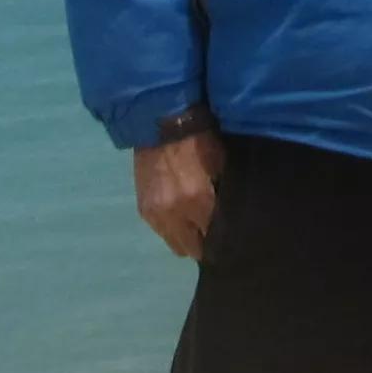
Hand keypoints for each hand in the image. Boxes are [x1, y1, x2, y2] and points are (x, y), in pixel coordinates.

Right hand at [134, 130, 223, 259]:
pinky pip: (161, 232)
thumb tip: (228, 216)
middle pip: (192, 249)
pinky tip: (177, 213)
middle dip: (202, 243)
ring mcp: (156, 214)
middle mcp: (175, 214)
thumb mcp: (220, 165)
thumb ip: (222, 195)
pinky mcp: (143, 209)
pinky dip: (170, 227)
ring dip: (185, 237)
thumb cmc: (199, 140)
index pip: (213, 239)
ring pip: (174, 244)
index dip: (221, 239)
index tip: (227, 236)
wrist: (161, 123)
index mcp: (198, 201)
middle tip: (210, 230)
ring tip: (193, 223)